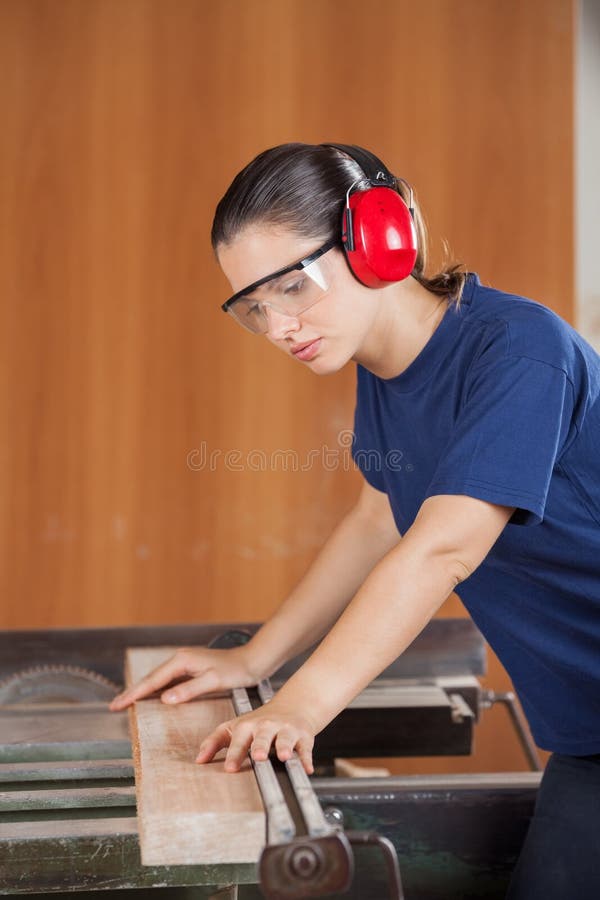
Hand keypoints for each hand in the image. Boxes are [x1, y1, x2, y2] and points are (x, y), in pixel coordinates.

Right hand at [108, 645, 258, 710]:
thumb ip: (188, 690)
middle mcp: (180, 658)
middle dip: (132, 692)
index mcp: (181, 660)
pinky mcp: (190, 668)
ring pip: (157, 679)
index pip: (152, 680)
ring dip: (141, 691)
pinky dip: (155, 689)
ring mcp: (184, 662)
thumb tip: (164, 699)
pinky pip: (166, 680)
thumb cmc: (235, 670)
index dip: (134, 694)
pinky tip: (150, 697)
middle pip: (150, 678)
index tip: (118, 704)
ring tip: (126, 702)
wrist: (251, 661)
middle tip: (114, 706)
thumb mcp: (213, 681)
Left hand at [196, 700, 317, 774]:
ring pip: (286, 738)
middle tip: (258, 756)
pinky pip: (306, 748)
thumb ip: (215, 742)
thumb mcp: (234, 727)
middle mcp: (267, 727)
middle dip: (261, 746)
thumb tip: (198, 760)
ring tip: (284, 756)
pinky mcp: (303, 736)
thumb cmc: (258, 722)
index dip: (234, 754)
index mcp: (248, 726)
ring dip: (285, 747)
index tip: (229, 768)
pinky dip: (306, 758)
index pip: (239, 740)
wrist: (293, 706)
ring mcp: (286, 730)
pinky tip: (307, 768)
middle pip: (263, 736)